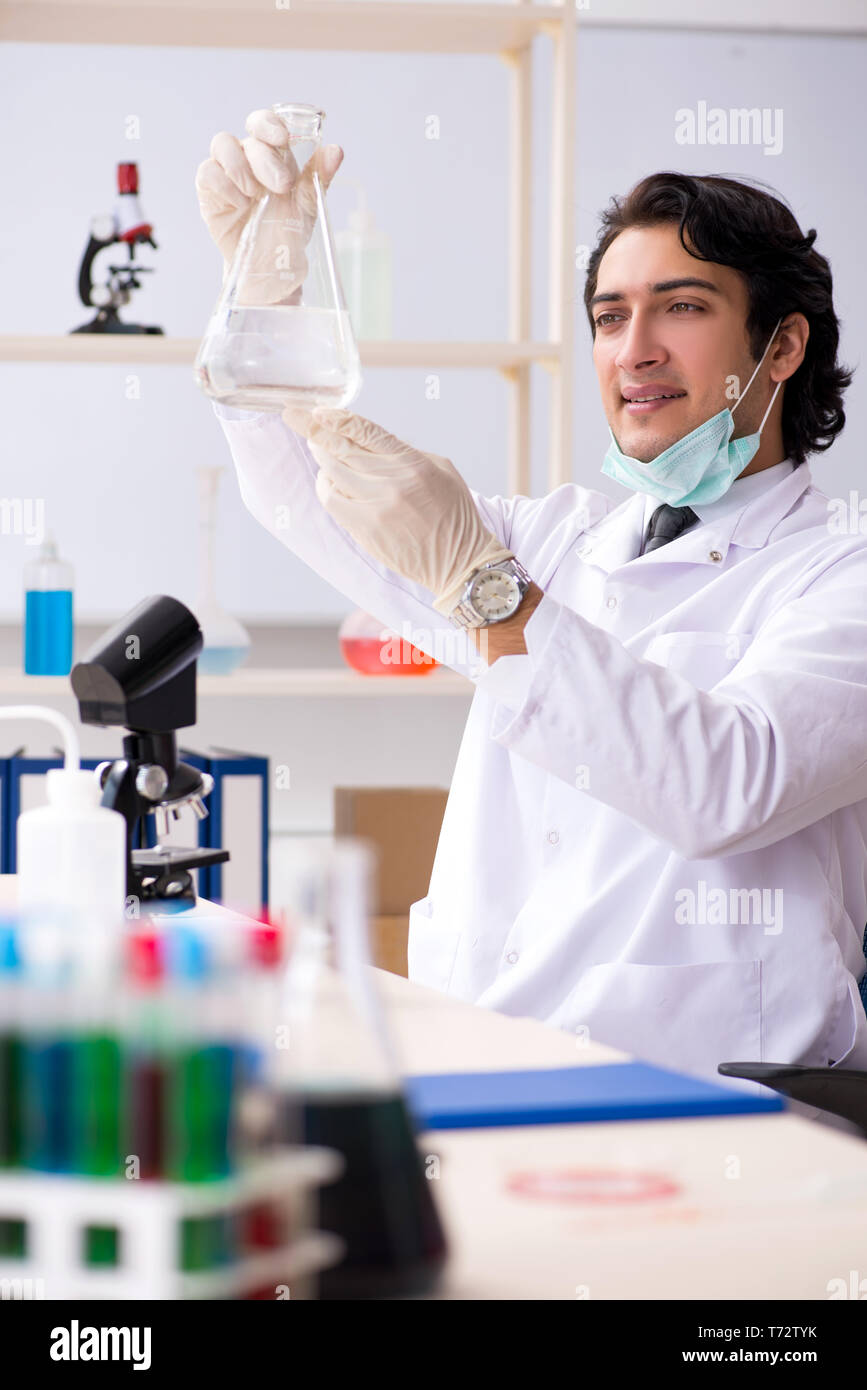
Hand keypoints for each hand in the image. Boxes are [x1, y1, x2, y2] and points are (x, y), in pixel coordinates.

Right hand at [195, 108, 342, 303]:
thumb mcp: (308, 204)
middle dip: (266, 160)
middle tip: (282, 187)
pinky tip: (240, 204)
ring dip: (240, 168)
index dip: (269, 124)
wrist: (269, 266)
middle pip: (248, 139)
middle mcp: (247, 156)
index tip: (282, 138)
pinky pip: (208, 172)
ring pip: (222, 145)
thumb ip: (319, 176)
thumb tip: (336, 151)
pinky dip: (224, 185)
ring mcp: (226, 172)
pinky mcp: (209, 190)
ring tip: (255, 196)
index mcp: (271, 153)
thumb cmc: (287, 230)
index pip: (264, 122)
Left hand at [283, 405, 514, 613]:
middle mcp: (392, 483)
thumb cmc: (454, 514)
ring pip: (332, 473)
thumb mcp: (441, 470)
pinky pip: (332, 501)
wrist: (460, 562)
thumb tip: (367, 440)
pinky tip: (329, 481)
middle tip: (294, 418)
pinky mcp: (365, 530)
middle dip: (313, 431)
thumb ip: (405, 452)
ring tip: (319, 450)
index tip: (316, 411)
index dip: (336, 419)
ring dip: (321, 459)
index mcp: (413, 463)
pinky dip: (325, 487)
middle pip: (341, 450)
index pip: (365, 432)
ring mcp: (375, 508)